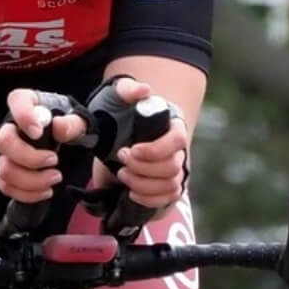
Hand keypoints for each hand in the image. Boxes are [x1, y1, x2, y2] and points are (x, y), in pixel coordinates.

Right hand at [0, 90, 85, 202]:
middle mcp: (10, 127)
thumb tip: (59, 127)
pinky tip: (46, 191)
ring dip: (31, 180)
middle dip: (30, 158)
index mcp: (27, 104)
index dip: (24, 118)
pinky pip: (6, 186)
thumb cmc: (68, 127)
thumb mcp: (78, 122)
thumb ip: (73, 123)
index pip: (17, 101)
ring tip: (55, 178)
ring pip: (5, 170)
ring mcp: (4, 152)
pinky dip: (27, 194)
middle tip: (54, 160)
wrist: (63, 145)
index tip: (38, 132)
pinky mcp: (4, 172)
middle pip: (5, 143)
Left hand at [104, 76, 189, 208]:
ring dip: (142, 184)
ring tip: (122, 173)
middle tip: (121, 159)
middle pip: (172, 167)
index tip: (132, 150)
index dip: (156, 150)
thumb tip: (143, 90)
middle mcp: (177, 150)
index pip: (178, 141)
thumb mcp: (116, 97)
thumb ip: (127, 89)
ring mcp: (172, 170)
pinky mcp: (163, 187)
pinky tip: (130, 192)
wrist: (111, 133)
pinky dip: (148, 199)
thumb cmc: (116, 112)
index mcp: (172, 125)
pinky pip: (167, 199)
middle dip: (142, 168)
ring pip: (170, 185)